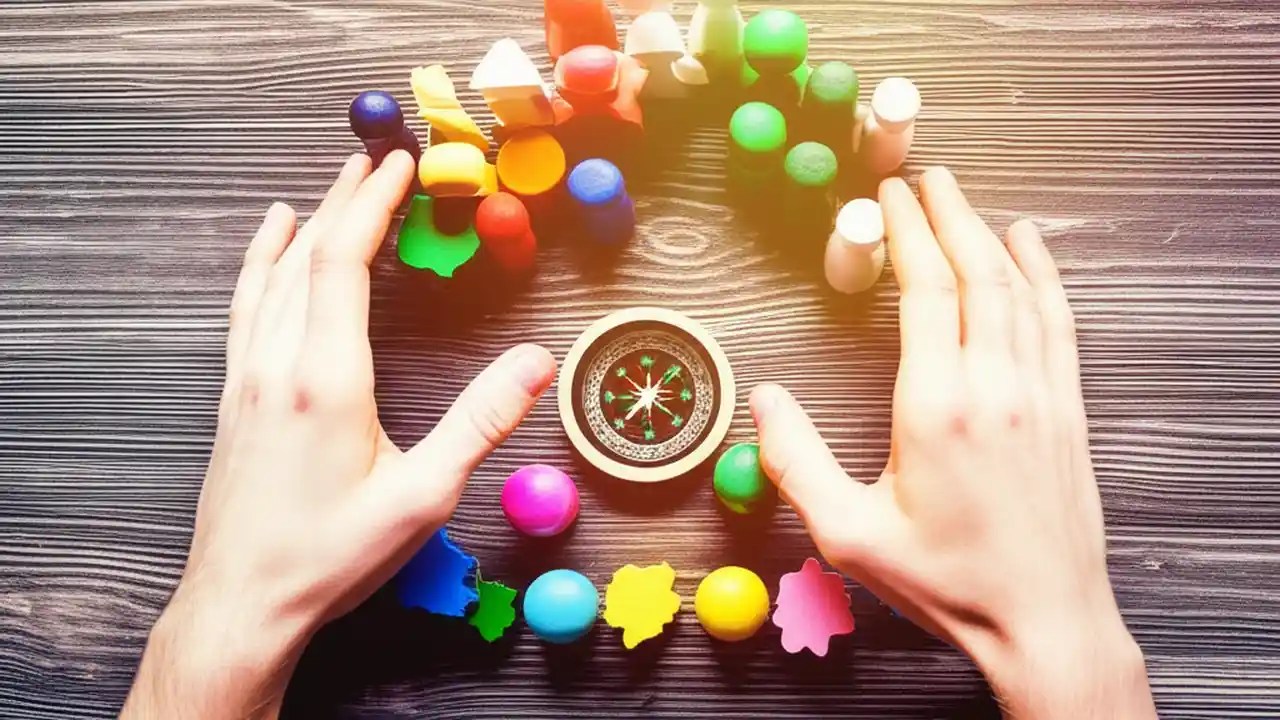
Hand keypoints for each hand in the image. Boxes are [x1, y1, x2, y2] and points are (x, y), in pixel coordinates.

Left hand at [123, 152, 556, 718]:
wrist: (243, 601)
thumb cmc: (332, 555)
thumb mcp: (423, 496)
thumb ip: (481, 421)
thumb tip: (537, 362)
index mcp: (327, 379)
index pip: (343, 263)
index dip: (371, 206)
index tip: (396, 167)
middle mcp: (279, 364)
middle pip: (307, 255)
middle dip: (345, 200)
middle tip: (376, 159)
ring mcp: (248, 377)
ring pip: (274, 274)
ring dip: (307, 221)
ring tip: (334, 183)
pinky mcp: (235, 395)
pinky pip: (247, 304)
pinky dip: (260, 260)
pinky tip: (268, 240)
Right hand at [750, 167, 1155, 717]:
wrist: (1044, 620)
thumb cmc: (947, 582)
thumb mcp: (849, 534)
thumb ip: (797, 461)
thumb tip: (763, 401)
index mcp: (937, 408)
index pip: (925, 292)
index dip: (907, 235)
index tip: (892, 198)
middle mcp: (994, 388)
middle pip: (975, 274)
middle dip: (948, 216)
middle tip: (924, 178)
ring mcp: (1039, 395)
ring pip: (1018, 290)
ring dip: (989, 236)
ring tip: (964, 198)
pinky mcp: (1067, 411)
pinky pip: (1058, 321)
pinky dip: (1044, 275)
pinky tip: (1032, 248)